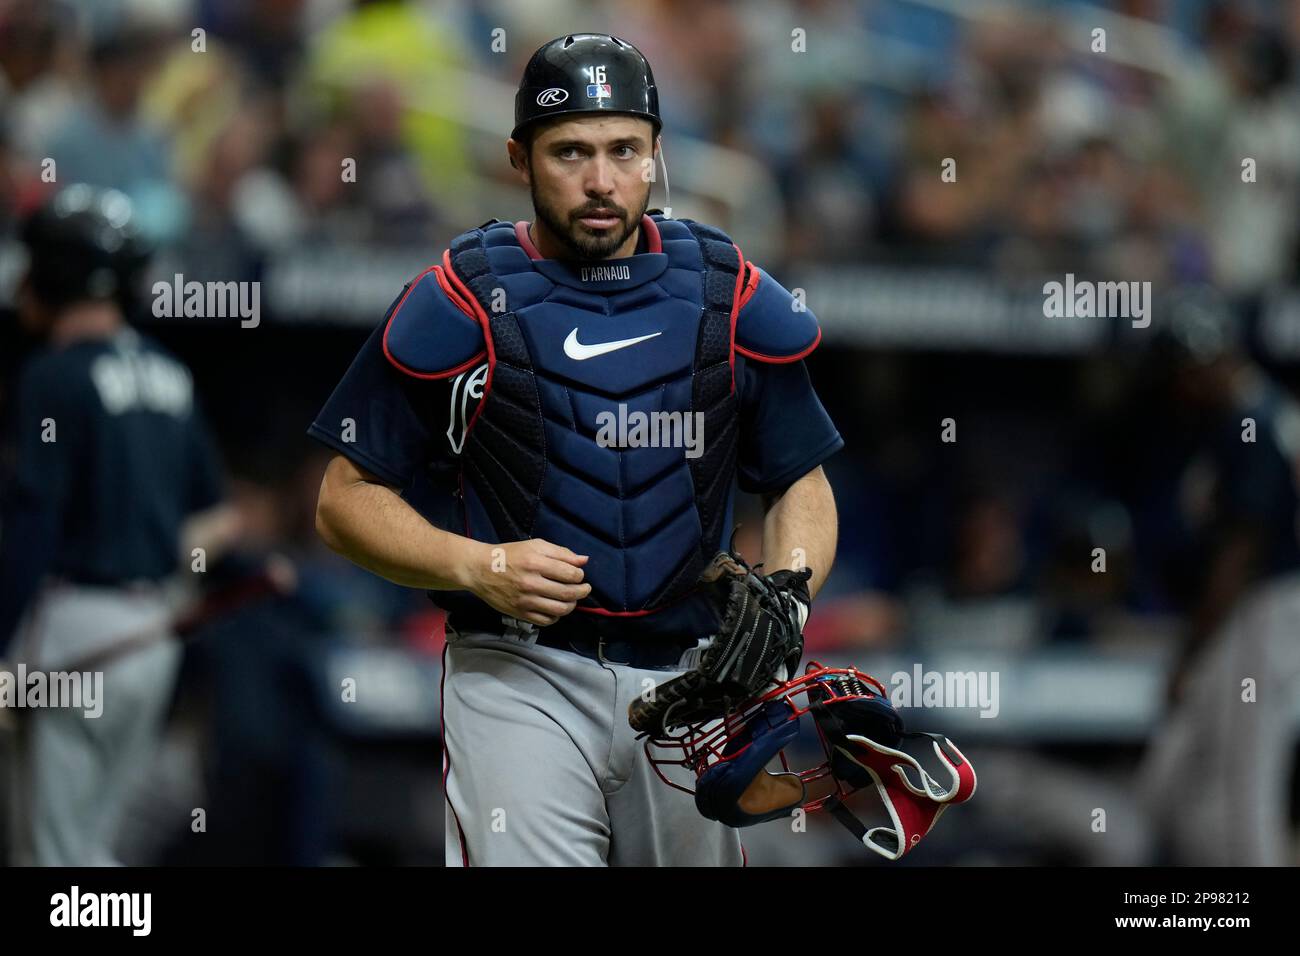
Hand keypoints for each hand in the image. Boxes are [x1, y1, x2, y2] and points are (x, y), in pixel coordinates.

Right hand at [465, 538, 590, 626]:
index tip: (579, 575)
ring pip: (559, 609)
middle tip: (584, 588)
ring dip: (572, 605)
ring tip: (572, 599)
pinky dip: (556, 617)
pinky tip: (555, 608)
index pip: (570, 574)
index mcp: (536, 563)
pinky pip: (546, 621)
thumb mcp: (535, 546)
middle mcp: (531, 583)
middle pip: (568, 593)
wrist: (480, 569)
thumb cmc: (510, 555)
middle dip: (582, 591)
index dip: (580, 575)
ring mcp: (525, 601)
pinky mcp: (519, 613)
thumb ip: (561, 553)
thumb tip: (584, 560)